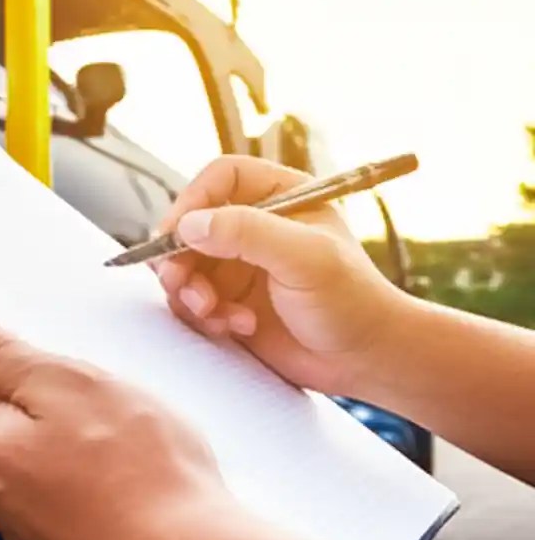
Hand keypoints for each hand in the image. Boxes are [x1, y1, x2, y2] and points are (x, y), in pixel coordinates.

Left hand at [0, 313, 237, 539]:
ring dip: (81, 443)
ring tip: (130, 446)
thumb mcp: (69, 385)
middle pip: (10, 419)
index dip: (18, 359)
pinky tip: (136, 482)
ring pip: (46, 458)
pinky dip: (99, 482)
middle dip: (55, 402)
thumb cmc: (139, 481)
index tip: (59, 361)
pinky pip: (74, 496)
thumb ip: (2, 357)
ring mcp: (30, 528)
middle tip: (106, 403)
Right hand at [155, 155, 409, 396]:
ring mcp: (240, 265)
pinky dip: (205, 316)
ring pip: (186, 266)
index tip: (175, 233)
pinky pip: (194, 301)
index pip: (220, 178)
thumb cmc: (350, 300)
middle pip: (192, 225)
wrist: (364, 360)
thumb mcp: (303, 257)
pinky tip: (237, 327)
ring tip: (214, 313)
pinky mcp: (232, 300)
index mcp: (280, 196)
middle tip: (179, 283)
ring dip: (190, 292)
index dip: (193, 201)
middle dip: (181, 258)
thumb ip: (247, 233)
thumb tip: (189, 225)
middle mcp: (256, 226)